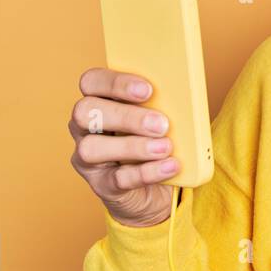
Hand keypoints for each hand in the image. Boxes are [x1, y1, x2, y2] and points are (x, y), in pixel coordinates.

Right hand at [69, 68, 176, 226]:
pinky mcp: (102, 185)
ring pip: (91, 147)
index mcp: (100, 100)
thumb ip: (164, 104)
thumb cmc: (158, 140)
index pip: (92, 82)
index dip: (116, 83)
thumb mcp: (161, 118)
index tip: (147, 89)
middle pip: (85, 111)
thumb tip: (185, 96)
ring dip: (133, 146)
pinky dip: (147, 172)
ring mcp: (88, 158)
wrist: (158, 188)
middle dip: (125, 115)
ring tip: (165, 147)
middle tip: (161, 123)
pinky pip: (117, 179)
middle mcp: (85, 127)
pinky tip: (170, 166)